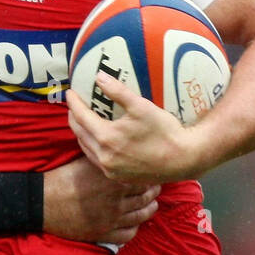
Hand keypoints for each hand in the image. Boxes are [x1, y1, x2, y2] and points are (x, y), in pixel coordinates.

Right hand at [42, 154, 160, 243]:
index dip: (150, 176)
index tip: (151, 172)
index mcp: (113, 181)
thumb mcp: (84, 161)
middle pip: (145, 197)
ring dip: (149, 209)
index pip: (143, 179)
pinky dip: (135, 228)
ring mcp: (112, 219)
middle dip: (153, 192)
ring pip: (141, 215)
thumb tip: (117, 146)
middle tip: (155, 187)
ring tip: (152, 204)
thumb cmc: (61, 178)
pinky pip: (128, 234)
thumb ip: (104, 157)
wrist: (42, 203)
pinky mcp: (104, 234)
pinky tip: (135, 222)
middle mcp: (117, 201)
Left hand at [66, 73, 202, 183]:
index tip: (70, 92)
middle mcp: (103, 156)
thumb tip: (99, 77)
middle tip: (75, 105)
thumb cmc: (164, 131)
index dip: (74, 103)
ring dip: (82, 133)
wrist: (184, 159)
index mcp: (106, 137)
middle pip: (79, 133)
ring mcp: (109, 169)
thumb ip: (117, 91)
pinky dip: (93, 147)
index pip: (81, 117)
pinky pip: (97, 160)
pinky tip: (98, 140)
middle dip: (74, 117)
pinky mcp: (117, 177)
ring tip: (84, 120)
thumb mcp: (141, 106)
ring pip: (86, 148)